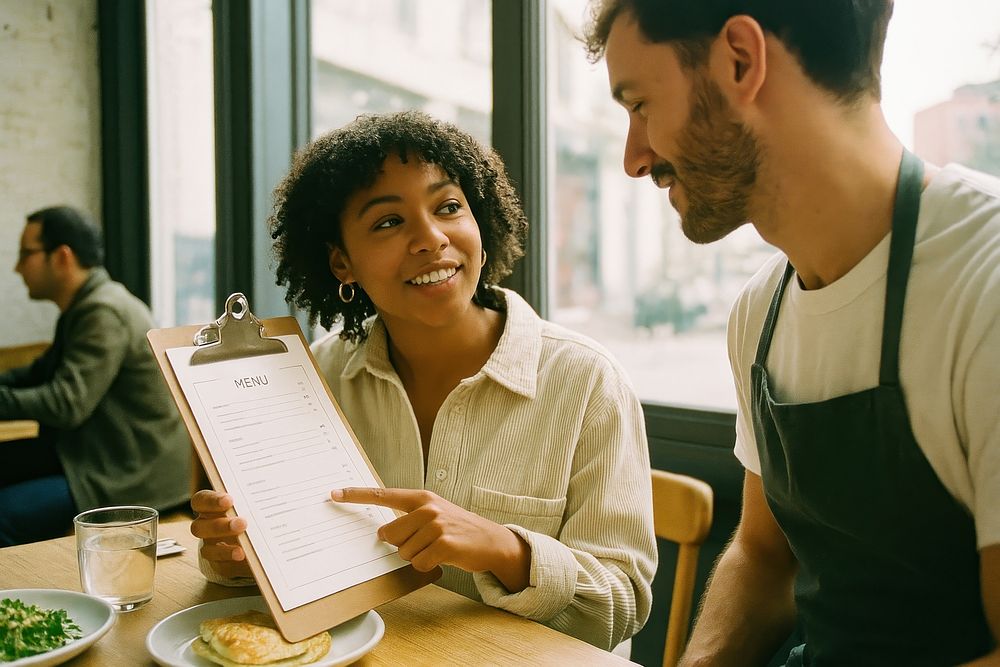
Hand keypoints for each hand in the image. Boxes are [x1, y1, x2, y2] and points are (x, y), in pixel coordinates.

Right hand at [189, 489, 250, 578]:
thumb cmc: (253, 510)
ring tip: (242, 551)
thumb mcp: (253, 503)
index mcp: (210, 506)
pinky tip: (245, 559)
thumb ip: (256, 501)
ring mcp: (210, 546)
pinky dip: (233, 563)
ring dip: (224, 550)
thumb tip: (273, 500)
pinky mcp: (219, 563)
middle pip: (200, 527)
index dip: (212, 500)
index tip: (229, 500)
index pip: (201, 500)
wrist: (255, 534)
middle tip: (242, 524)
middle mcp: (205, 526)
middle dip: (220, 526)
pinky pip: (221, 566)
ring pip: (207, 550)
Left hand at [331, 487, 530, 591]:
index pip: (383, 494)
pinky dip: (427, 566)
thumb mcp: (434, 514)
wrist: (490, 540)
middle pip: (389, 534)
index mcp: (421, 498)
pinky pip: (419, 563)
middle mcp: (427, 508)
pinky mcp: (444, 544)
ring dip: (417, 557)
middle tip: (422, 543)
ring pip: (403, 552)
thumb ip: (409, 518)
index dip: (356, 495)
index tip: (334, 494)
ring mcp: (436, 525)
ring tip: (436, 549)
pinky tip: (442, 558)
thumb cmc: (457, 529)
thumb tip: (381, 534)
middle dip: (400, 545)